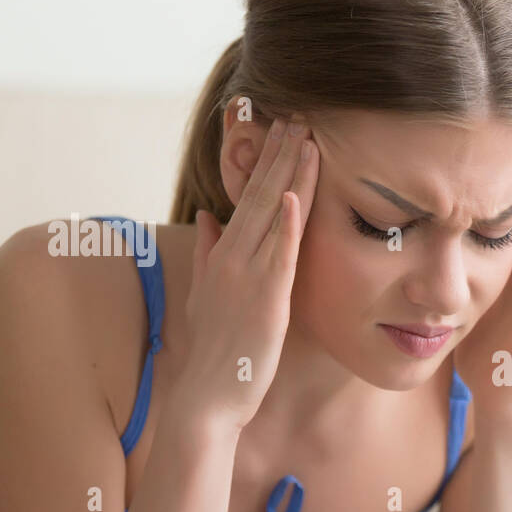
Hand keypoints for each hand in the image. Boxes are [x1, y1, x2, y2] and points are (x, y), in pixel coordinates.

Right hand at [176, 118, 318, 431]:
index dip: (266, 162)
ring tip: (307, 137)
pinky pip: (280, 254)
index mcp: (223, 253)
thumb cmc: (214, 351)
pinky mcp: (266, 299)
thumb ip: (207, 252)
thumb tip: (207, 216)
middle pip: (261, 194)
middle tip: (299, 115)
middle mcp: (233, 256)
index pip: (250, 196)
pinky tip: (300, 195)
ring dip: (292, 175)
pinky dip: (289, 224)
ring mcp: (248, 275)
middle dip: (281, 153)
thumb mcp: (204, 294)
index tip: (282, 129)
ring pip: (274, 215)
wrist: (206, 396)